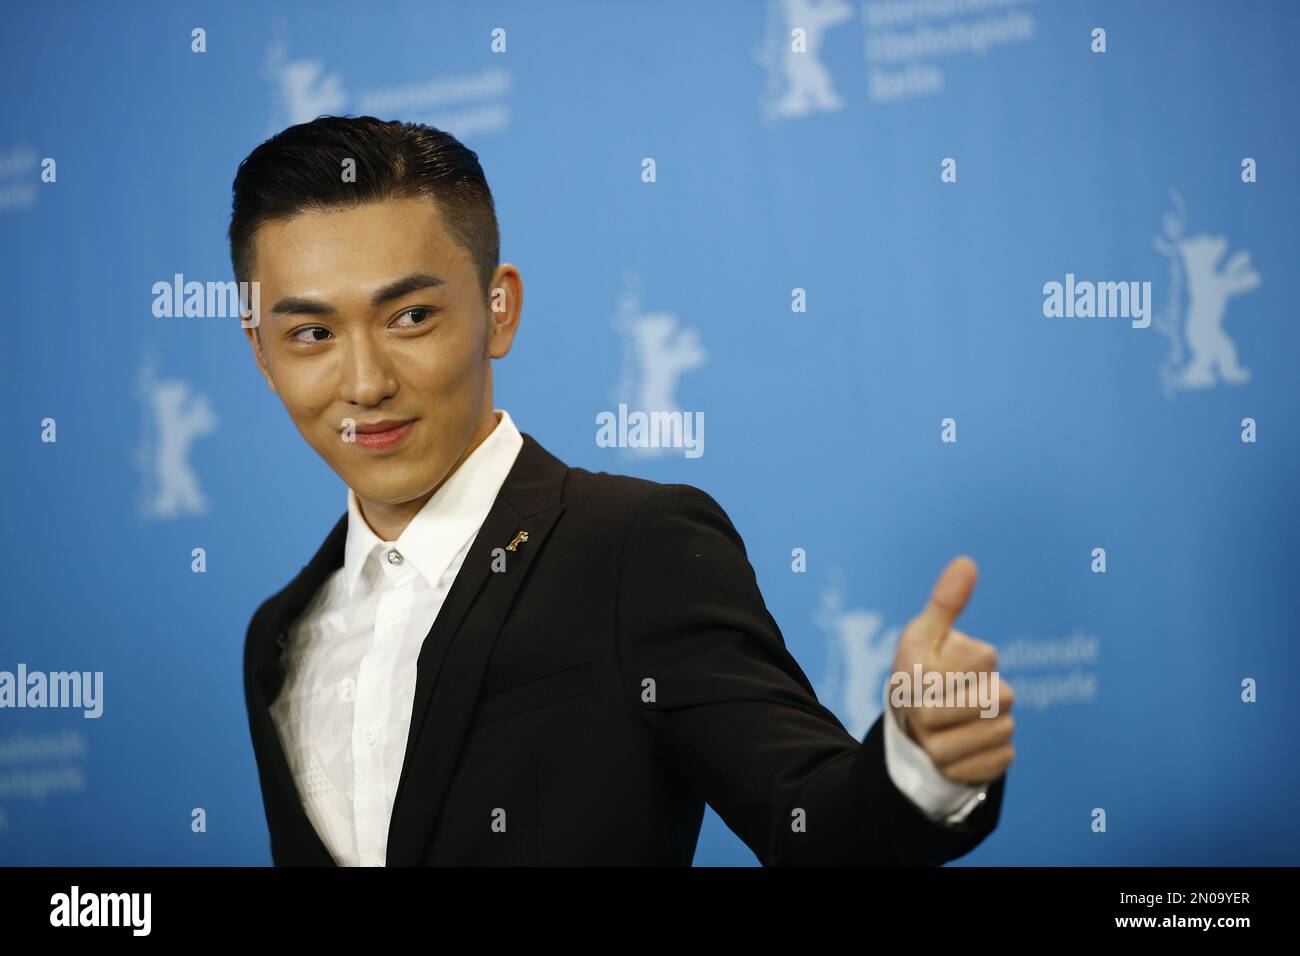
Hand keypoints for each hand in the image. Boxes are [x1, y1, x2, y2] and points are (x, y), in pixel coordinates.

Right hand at [888, 556, 1015, 784]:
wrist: (905, 731)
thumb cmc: (922, 671)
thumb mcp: (926, 633)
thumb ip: (946, 600)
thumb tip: (967, 563)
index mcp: (912, 672)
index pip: (986, 656)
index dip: (980, 656)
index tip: (954, 663)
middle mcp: (921, 714)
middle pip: (1001, 696)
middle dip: (991, 689)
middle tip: (966, 692)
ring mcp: (939, 750)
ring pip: (1006, 727)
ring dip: (996, 719)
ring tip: (969, 717)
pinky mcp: (961, 774)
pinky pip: (1005, 757)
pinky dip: (996, 747)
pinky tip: (972, 741)